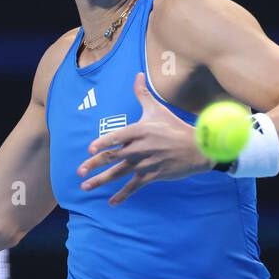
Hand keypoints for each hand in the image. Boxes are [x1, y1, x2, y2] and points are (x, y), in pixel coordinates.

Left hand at [76, 71, 211, 205]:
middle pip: (113, 157)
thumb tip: (137, 74)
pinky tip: (111, 203)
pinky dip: (122, 196)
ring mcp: (146, 163)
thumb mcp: (157, 110)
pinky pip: (134, 187)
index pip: (117, 137)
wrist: (198, 148)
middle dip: (94, 164)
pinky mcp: (153, 175)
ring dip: (100, 181)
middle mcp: (141, 147)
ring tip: (85, 186)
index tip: (90, 149)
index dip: (103, 143)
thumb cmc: (174, 127)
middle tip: (80, 171)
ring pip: (119, 173)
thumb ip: (142, 94)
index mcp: (140, 130)